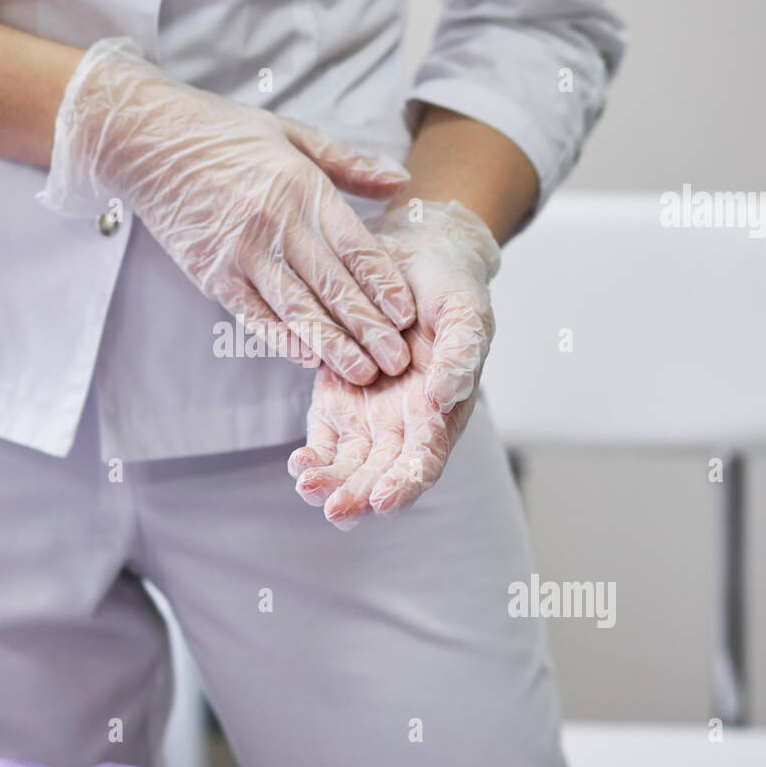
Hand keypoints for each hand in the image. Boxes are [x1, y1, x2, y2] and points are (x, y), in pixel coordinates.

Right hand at [41, 37, 416, 383]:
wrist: (144, 139)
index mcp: (300, 185)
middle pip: (331, 285)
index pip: (354, 244)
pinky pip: (252, 313)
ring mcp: (239, 251)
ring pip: (295, 307)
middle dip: (368, 328)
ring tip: (361, 373)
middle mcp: (273, 222)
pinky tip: (306, 357)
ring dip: (331, 344)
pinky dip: (280, 337)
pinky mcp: (210, 273)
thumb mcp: (291, 132)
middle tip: (398, 362)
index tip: (409, 314)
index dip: (384, 283)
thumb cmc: (222, 132)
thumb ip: (348, 163)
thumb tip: (401, 182)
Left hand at [287, 199, 500, 527]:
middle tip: (335, 509)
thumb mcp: (466, 314)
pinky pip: (323, 437)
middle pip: (381, 474)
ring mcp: (368, 415)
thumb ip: (461, 354)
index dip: (406, 485)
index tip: (384, 501)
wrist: (413, 257)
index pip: (424, 462)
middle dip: (358, 495)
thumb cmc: (450, 289)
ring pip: (349, 464)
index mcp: (441, 414)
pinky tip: (300, 463)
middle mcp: (404, 424)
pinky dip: (313, 454)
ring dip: (330, 482)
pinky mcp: (336, 398)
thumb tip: (446, 396)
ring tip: (308, 486)